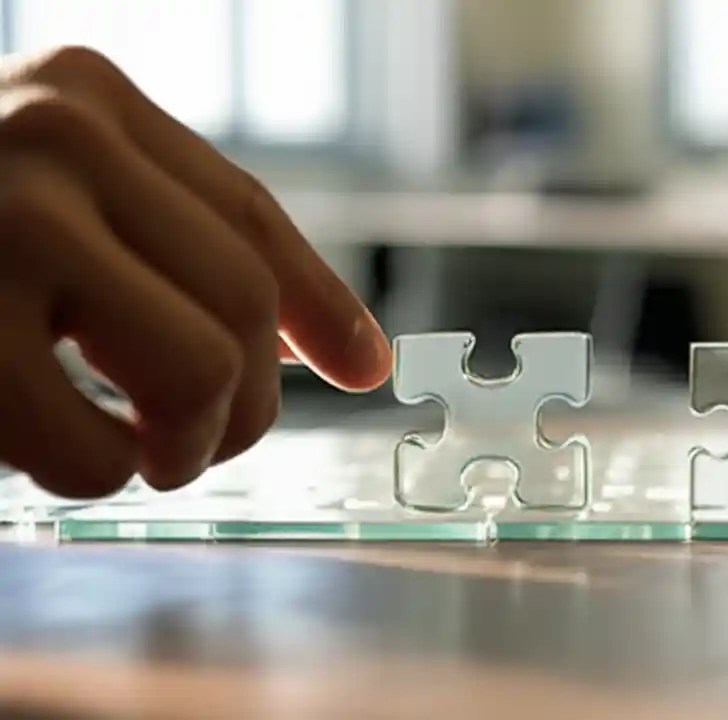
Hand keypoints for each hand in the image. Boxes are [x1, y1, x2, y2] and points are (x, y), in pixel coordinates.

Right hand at [0, 46, 391, 497]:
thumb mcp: (59, 207)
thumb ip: (173, 246)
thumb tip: (344, 352)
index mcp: (89, 99)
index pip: (250, 220)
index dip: (322, 305)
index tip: (366, 367)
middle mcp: (52, 137)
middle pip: (240, 309)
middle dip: (241, 405)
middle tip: (197, 440)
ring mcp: (0, 225)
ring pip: (197, 376)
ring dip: (178, 446)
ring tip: (128, 445)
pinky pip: (95, 454)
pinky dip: (89, 476)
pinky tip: (41, 444)